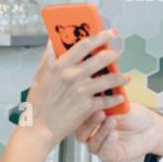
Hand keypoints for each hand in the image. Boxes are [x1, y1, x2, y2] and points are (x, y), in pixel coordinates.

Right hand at [21, 33, 129, 148]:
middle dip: (114, 53)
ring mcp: (82, 91)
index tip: (109, 33)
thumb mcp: (40, 75)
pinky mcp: (88, 106)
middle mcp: (72, 76)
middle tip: (119, 52)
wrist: (39, 128)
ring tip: (125, 77)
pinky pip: (108, 99)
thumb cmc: (38, 104)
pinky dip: (116, 98)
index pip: (84, 44)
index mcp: (59, 66)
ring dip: (120, 76)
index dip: (100, 36)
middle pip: (101, 58)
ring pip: (110, 78)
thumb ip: (49, 56)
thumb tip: (53, 40)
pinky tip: (120, 96)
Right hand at [75, 105, 162, 161]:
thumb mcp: (119, 104)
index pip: (80, 118)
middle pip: (81, 133)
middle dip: (89, 123)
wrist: (151, 127)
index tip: (90, 103)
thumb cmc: (134, 116)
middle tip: (99, 113)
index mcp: (93, 120)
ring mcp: (101, 145)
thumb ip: (107, 101)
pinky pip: (103, 152)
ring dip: (101, 132)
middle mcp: (94, 133)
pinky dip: (108, 143)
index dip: (82, 112)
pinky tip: (114, 134)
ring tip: (111, 121)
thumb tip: (97, 91)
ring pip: (91, 144)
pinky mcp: (109, 156)